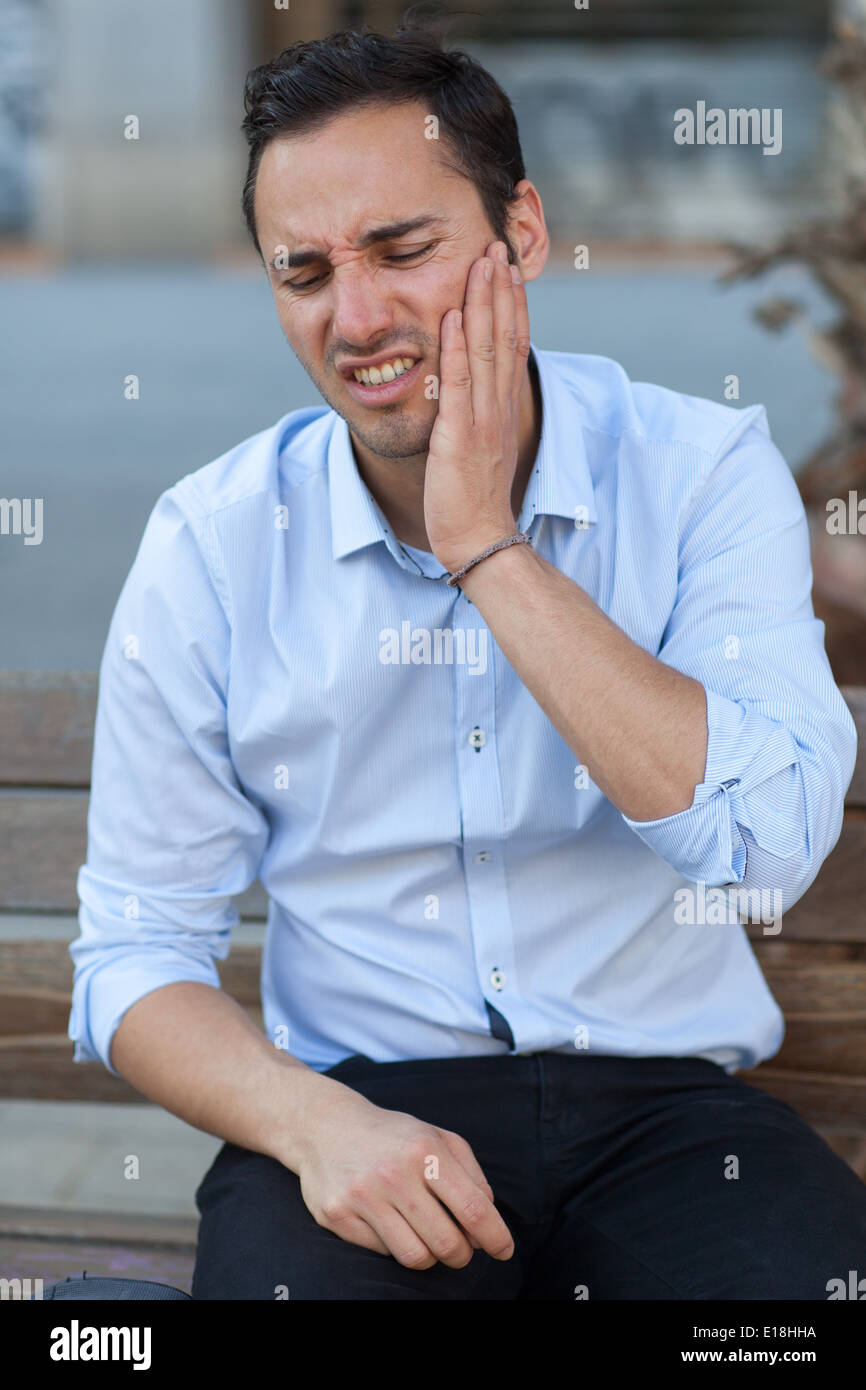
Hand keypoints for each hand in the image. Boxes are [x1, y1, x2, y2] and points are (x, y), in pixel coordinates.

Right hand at [295, 1083, 514, 1269]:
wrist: (325, 1125)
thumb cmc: (393, 1136)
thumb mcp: (437, 1137)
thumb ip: (471, 1174)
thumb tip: (488, 1219)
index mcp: (426, 1151)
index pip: (473, 1209)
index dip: (495, 1237)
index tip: (504, 1250)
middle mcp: (394, 1174)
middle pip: (447, 1243)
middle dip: (462, 1255)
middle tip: (461, 1249)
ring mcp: (363, 1196)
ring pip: (416, 1257)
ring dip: (431, 1257)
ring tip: (429, 1240)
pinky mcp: (338, 1215)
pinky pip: (383, 1252)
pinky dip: (396, 1246)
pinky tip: (392, 1224)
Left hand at [424, 240, 530, 574]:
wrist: (479, 539)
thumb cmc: (473, 502)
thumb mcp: (479, 450)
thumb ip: (476, 418)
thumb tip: (468, 398)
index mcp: (502, 409)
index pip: (512, 346)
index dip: (510, 305)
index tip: (506, 269)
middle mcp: (497, 407)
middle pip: (504, 336)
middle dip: (500, 289)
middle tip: (496, 244)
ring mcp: (480, 419)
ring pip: (486, 349)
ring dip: (483, 303)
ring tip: (482, 262)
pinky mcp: (459, 435)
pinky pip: (458, 384)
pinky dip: (455, 348)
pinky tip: (451, 316)